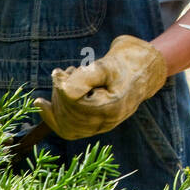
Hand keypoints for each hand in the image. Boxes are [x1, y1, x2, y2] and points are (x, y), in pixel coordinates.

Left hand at [34, 35, 166, 139]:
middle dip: (59, 94)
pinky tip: (42, 104)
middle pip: (68, 117)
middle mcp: (106, 121)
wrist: (146, 66)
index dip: (61, 88)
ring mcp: (102, 124)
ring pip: (67, 126)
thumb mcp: (107, 64)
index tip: (60, 72)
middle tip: (62, 73)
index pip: (74, 105)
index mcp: (111, 108)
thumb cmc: (129, 61)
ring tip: (64, 80)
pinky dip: (55, 117)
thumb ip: (86, 77)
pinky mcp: (96, 122)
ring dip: (57, 103)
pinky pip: (71, 129)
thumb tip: (63, 90)